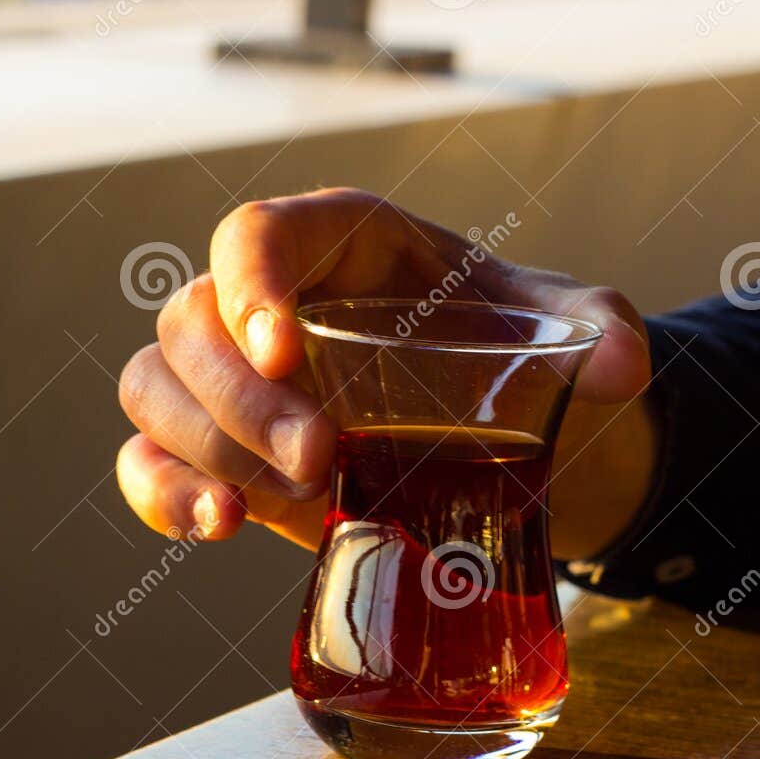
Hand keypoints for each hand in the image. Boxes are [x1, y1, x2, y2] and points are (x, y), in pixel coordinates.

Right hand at [116, 188, 655, 559]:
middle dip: (240, 397)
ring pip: (153, 386)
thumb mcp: (566, 329)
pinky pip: (143, 460)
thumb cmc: (513, 352)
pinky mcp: (213, 452)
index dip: (250, 281)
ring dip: (201, 446)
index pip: (255, 233)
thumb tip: (616, 366)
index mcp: (336, 245)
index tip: (283, 349)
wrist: (495, 432)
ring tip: (276, 502)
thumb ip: (597, 331)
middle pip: (191, 321)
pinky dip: (160, 493)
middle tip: (320, 458)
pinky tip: (216, 525)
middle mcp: (262, 303)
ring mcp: (225, 381)